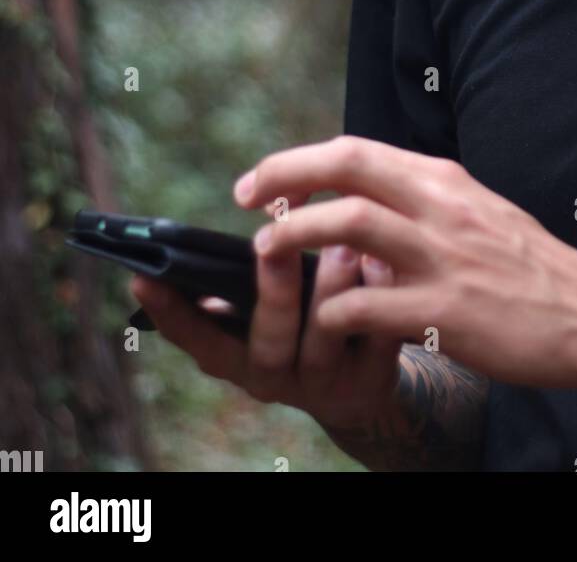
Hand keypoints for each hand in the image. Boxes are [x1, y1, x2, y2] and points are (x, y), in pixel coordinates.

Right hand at [131, 242, 403, 433]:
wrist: (360, 387)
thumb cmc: (298, 327)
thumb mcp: (262, 315)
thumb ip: (232, 289)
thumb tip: (192, 250)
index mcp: (237, 358)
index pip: (195, 337)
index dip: (169, 311)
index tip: (142, 276)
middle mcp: (274, 376)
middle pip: (269, 337)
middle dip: (271, 287)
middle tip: (272, 242)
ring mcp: (324, 382)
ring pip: (326, 334)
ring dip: (331, 284)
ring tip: (341, 241)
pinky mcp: (372, 378)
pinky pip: (379, 335)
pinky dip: (380, 293)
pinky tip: (380, 260)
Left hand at [233, 135, 576, 389]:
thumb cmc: (530, 267)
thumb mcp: (477, 211)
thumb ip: (422, 201)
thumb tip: (364, 194)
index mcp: (443, 180)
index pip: (356, 150)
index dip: (299, 160)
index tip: (261, 180)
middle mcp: (440, 205)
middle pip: (347, 167)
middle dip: (284, 175)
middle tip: (243, 197)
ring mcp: (444, 256)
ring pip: (350, 225)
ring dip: (295, 234)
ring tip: (264, 251)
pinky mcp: (449, 309)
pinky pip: (370, 304)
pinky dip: (333, 309)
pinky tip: (322, 320)